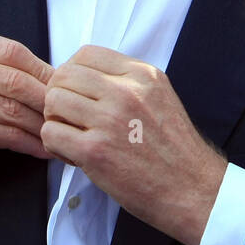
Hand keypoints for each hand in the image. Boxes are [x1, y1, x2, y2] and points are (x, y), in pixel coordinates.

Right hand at [0, 29, 53, 179]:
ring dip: (40, 123)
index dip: (42, 69)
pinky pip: (5, 133)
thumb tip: (55, 74)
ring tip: (57, 130)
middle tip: (65, 110)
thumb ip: (2, 66)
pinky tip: (42, 147)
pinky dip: (29, 142)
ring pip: (12, 108)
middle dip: (45, 98)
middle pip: (13, 80)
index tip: (61, 84)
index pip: (11, 51)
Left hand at [41, 45, 226, 244]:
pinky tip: (74, 155)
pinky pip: (51, 133)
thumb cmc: (174, 150)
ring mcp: (110, 121)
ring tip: (73, 136)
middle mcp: (126, 93)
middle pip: (64, 75)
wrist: (193, 190)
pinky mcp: (95, 151)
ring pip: (53, 101)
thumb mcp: (160, 98)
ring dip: (56, 120)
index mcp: (142, 75)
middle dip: (60, 95)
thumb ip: (127, 82)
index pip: (86, 54)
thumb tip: (86, 76)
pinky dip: (55, 145)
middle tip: (71, 118)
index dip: (73, 72)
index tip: (78, 93)